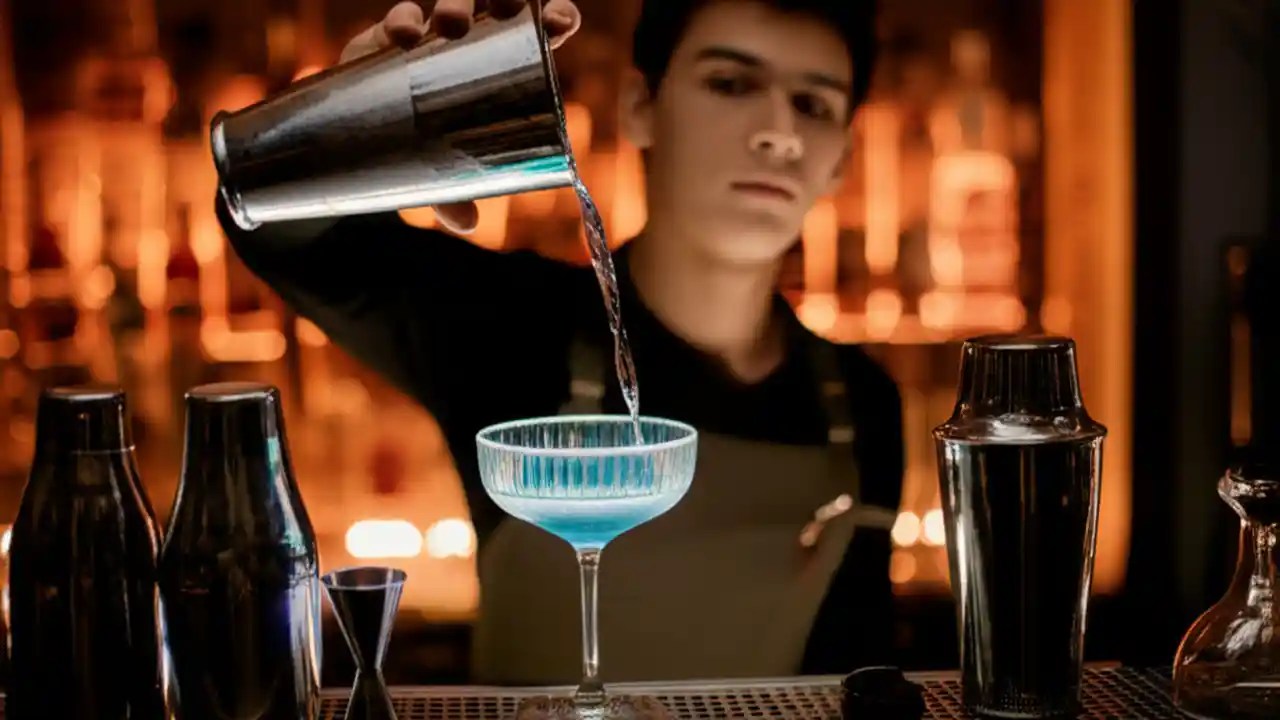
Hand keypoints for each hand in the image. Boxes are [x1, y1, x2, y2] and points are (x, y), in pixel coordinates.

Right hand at [340, 1, 581, 234]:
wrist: (354, 138)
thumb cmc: (416, 148)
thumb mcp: (437, 175)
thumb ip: (451, 195)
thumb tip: (468, 225)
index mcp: (503, 62)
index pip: (542, 26)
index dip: (557, 16)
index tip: (562, 23)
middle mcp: (472, 40)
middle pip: (500, 2)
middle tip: (506, 11)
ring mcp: (431, 34)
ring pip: (454, 0)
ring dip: (457, 4)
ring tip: (451, 23)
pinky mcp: (390, 34)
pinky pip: (402, 16)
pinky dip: (404, 19)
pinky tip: (405, 34)